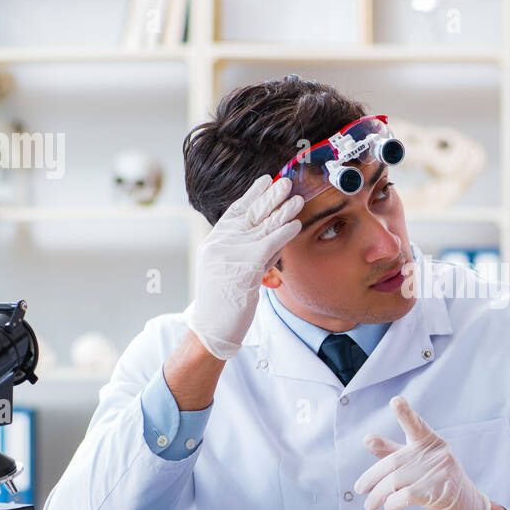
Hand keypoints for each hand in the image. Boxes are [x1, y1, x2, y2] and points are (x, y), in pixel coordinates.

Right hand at [185, 175, 302, 359]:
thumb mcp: (228, 271)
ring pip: (262, 225)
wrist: (211, 329)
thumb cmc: (222, 305)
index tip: (264, 180)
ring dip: (283, 210)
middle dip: (270, 195)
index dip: (251, 194)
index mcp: (215, 242)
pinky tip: (296, 224)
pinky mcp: (245, 266)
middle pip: (250, 213)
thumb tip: (269, 237)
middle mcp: (221, 243)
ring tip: (298, 198)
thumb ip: (243, 252)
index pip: (235, 211)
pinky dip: (285, 232)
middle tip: (285, 181)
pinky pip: (269, 243)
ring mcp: (231, 253)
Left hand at [355, 396, 492, 509]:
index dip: (405, 414)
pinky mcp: (442, 493)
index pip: (416, 426)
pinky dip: (393, 503)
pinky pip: (407, 495)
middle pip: (394, 462)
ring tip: (369, 505)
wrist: (464, 507)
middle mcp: (438, 453)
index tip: (395, 400)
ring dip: (378, 495)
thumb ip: (392, 451)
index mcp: (430, 441)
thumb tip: (366, 439)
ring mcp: (441, 472)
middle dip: (373, 477)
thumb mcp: (414, 462)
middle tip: (359, 489)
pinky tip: (389, 507)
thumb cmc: (433, 481)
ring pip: (396, 481)